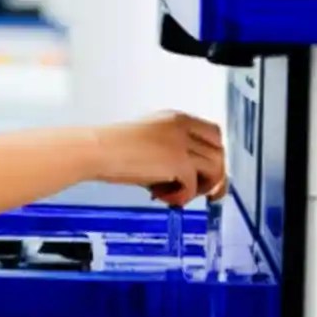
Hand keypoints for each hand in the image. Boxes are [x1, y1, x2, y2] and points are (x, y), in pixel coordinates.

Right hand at [92, 111, 225, 206]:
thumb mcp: (150, 141)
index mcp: (176, 118)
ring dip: (199, 188)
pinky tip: (163, 196)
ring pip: (214, 169)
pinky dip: (182, 197)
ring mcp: (181, 144)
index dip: (214, 156)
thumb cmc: (114, 148)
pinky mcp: (177, 162)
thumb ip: (173, 152)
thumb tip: (192, 178)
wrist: (97, 150)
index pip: (214, 134)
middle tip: (201, 192)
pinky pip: (194, 186)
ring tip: (176, 194)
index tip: (209, 174)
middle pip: (219, 151)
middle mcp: (182, 127)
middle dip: (214, 175)